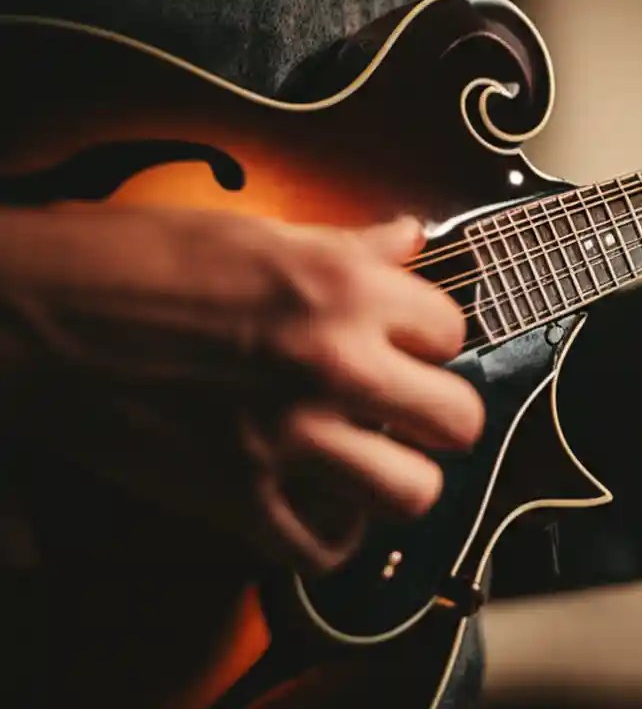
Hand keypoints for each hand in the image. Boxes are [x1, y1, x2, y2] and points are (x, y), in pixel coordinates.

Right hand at [0, 207, 483, 572]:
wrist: (32, 312)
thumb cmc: (130, 259)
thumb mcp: (254, 232)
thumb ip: (347, 246)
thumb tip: (407, 237)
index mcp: (341, 288)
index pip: (453, 329)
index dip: (430, 338)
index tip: (408, 344)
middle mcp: (332, 363)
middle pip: (458, 418)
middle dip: (439, 414)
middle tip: (408, 410)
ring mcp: (289, 437)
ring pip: (413, 493)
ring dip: (400, 480)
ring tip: (374, 461)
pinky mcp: (238, 495)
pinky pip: (324, 549)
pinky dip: (331, 538)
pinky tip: (320, 506)